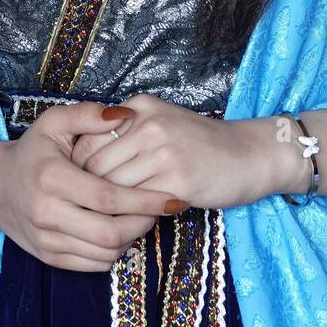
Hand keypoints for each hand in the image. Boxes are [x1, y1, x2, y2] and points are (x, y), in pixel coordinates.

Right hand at [0, 101, 181, 271]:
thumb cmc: (32, 151)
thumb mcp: (53, 122)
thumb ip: (88, 115)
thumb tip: (124, 114)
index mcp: (52, 178)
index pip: (108, 198)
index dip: (144, 200)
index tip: (171, 197)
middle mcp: (47, 213)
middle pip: (109, 232)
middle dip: (143, 223)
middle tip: (160, 208)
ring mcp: (47, 240)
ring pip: (105, 252)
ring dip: (132, 238)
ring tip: (143, 216)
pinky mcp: (49, 257)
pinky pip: (93, 264)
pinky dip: (115, 251)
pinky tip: (122, 230)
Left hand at [70, 94, 284, 209]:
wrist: (248, 155)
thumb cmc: (199, 144)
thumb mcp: (160, 122)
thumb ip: (126, 133)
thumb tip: (81, 162)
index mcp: (140, 106)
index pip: (87, 139)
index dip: (78, 169)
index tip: (78, 188)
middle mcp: (149, 123)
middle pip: (95, 165)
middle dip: (88, 192)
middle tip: (87, 211)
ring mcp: (163, 150)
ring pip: (113, 187)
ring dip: (109, 208)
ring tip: (109, 219)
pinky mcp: (178, 178)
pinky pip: (139, 203)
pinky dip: (132, 215)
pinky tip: (135, 220)